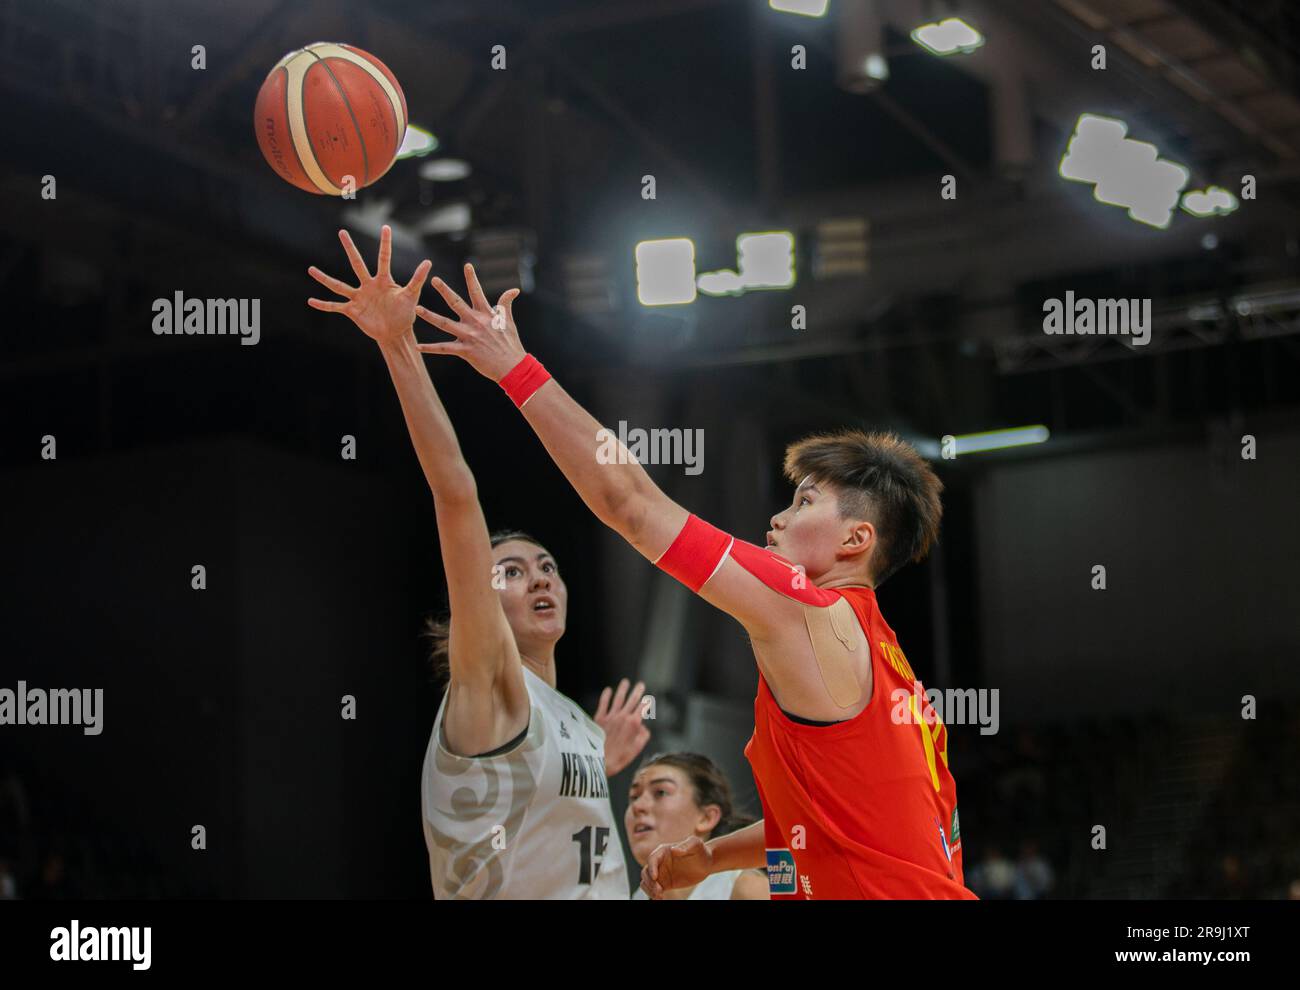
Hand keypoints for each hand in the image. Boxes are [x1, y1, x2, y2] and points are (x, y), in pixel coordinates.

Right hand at [307, 225, 430, 343]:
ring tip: (310, 269)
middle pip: (357, 264)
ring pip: (338, 286)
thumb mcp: (411, 296)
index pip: (384, 258)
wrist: (396, 333)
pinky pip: (335, 306)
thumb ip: (417, 279)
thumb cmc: (405, 314)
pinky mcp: (353, 310)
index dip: (385, 243)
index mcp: (384, 281)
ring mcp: (359, 297)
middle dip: (350, 248)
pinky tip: (311, 301)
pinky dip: (323, 305)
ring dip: (324, 278)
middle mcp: (368, 285)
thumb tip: (428, 262)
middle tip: (342, 231)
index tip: (385, 227)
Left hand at [414, 264, 524, 380]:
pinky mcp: (465, 351)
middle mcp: (476, 322)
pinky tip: (418, 347)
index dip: (472, 278)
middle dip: (445, 290)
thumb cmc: (510, 344)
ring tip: (417, 308)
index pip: (477, 292)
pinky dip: (430, 348)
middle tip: (434, 279)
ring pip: (445, 324)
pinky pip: (444, 348)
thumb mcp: (509, 321)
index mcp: (486, 314)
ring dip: (430, 316)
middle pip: (456, 303)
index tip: (467, 265)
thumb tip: (514, 290)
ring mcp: (469, 336)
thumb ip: (506, 304)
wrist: (512, 366)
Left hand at [594, 679, 649, 776]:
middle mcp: (623, 717)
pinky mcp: (599, 718)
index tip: (648, 698)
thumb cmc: (618, 758)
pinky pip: (603, 703)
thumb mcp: (636, 750)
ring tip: (625, 682)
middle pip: (632, 700)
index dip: (646, 702)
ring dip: (623, 689)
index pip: (642, 708)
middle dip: (637, 691)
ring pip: (618, 698)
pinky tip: (608, 690)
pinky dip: (606, 695)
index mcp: (633, 724)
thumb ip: (643, 736)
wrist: (598, 761)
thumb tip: (644, 727)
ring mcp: (611, 716)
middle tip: (640, 684)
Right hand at [641, 835, 713, 898]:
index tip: (656, 878)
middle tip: (660, 891)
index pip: (652, 859)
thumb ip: (685, 845)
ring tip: (660, 896)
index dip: (651, 868)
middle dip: (649, 882)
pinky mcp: (665, 883)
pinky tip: (660, 899)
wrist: (706, 863)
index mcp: (664, 850)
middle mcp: (660, 862)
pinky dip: (653, 895)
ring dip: (649, 889)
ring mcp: (661, 873)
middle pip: (646, 872)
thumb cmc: (701, 850)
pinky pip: (654, 890)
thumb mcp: (696, 843)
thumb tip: (673, 849)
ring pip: (647, 882)